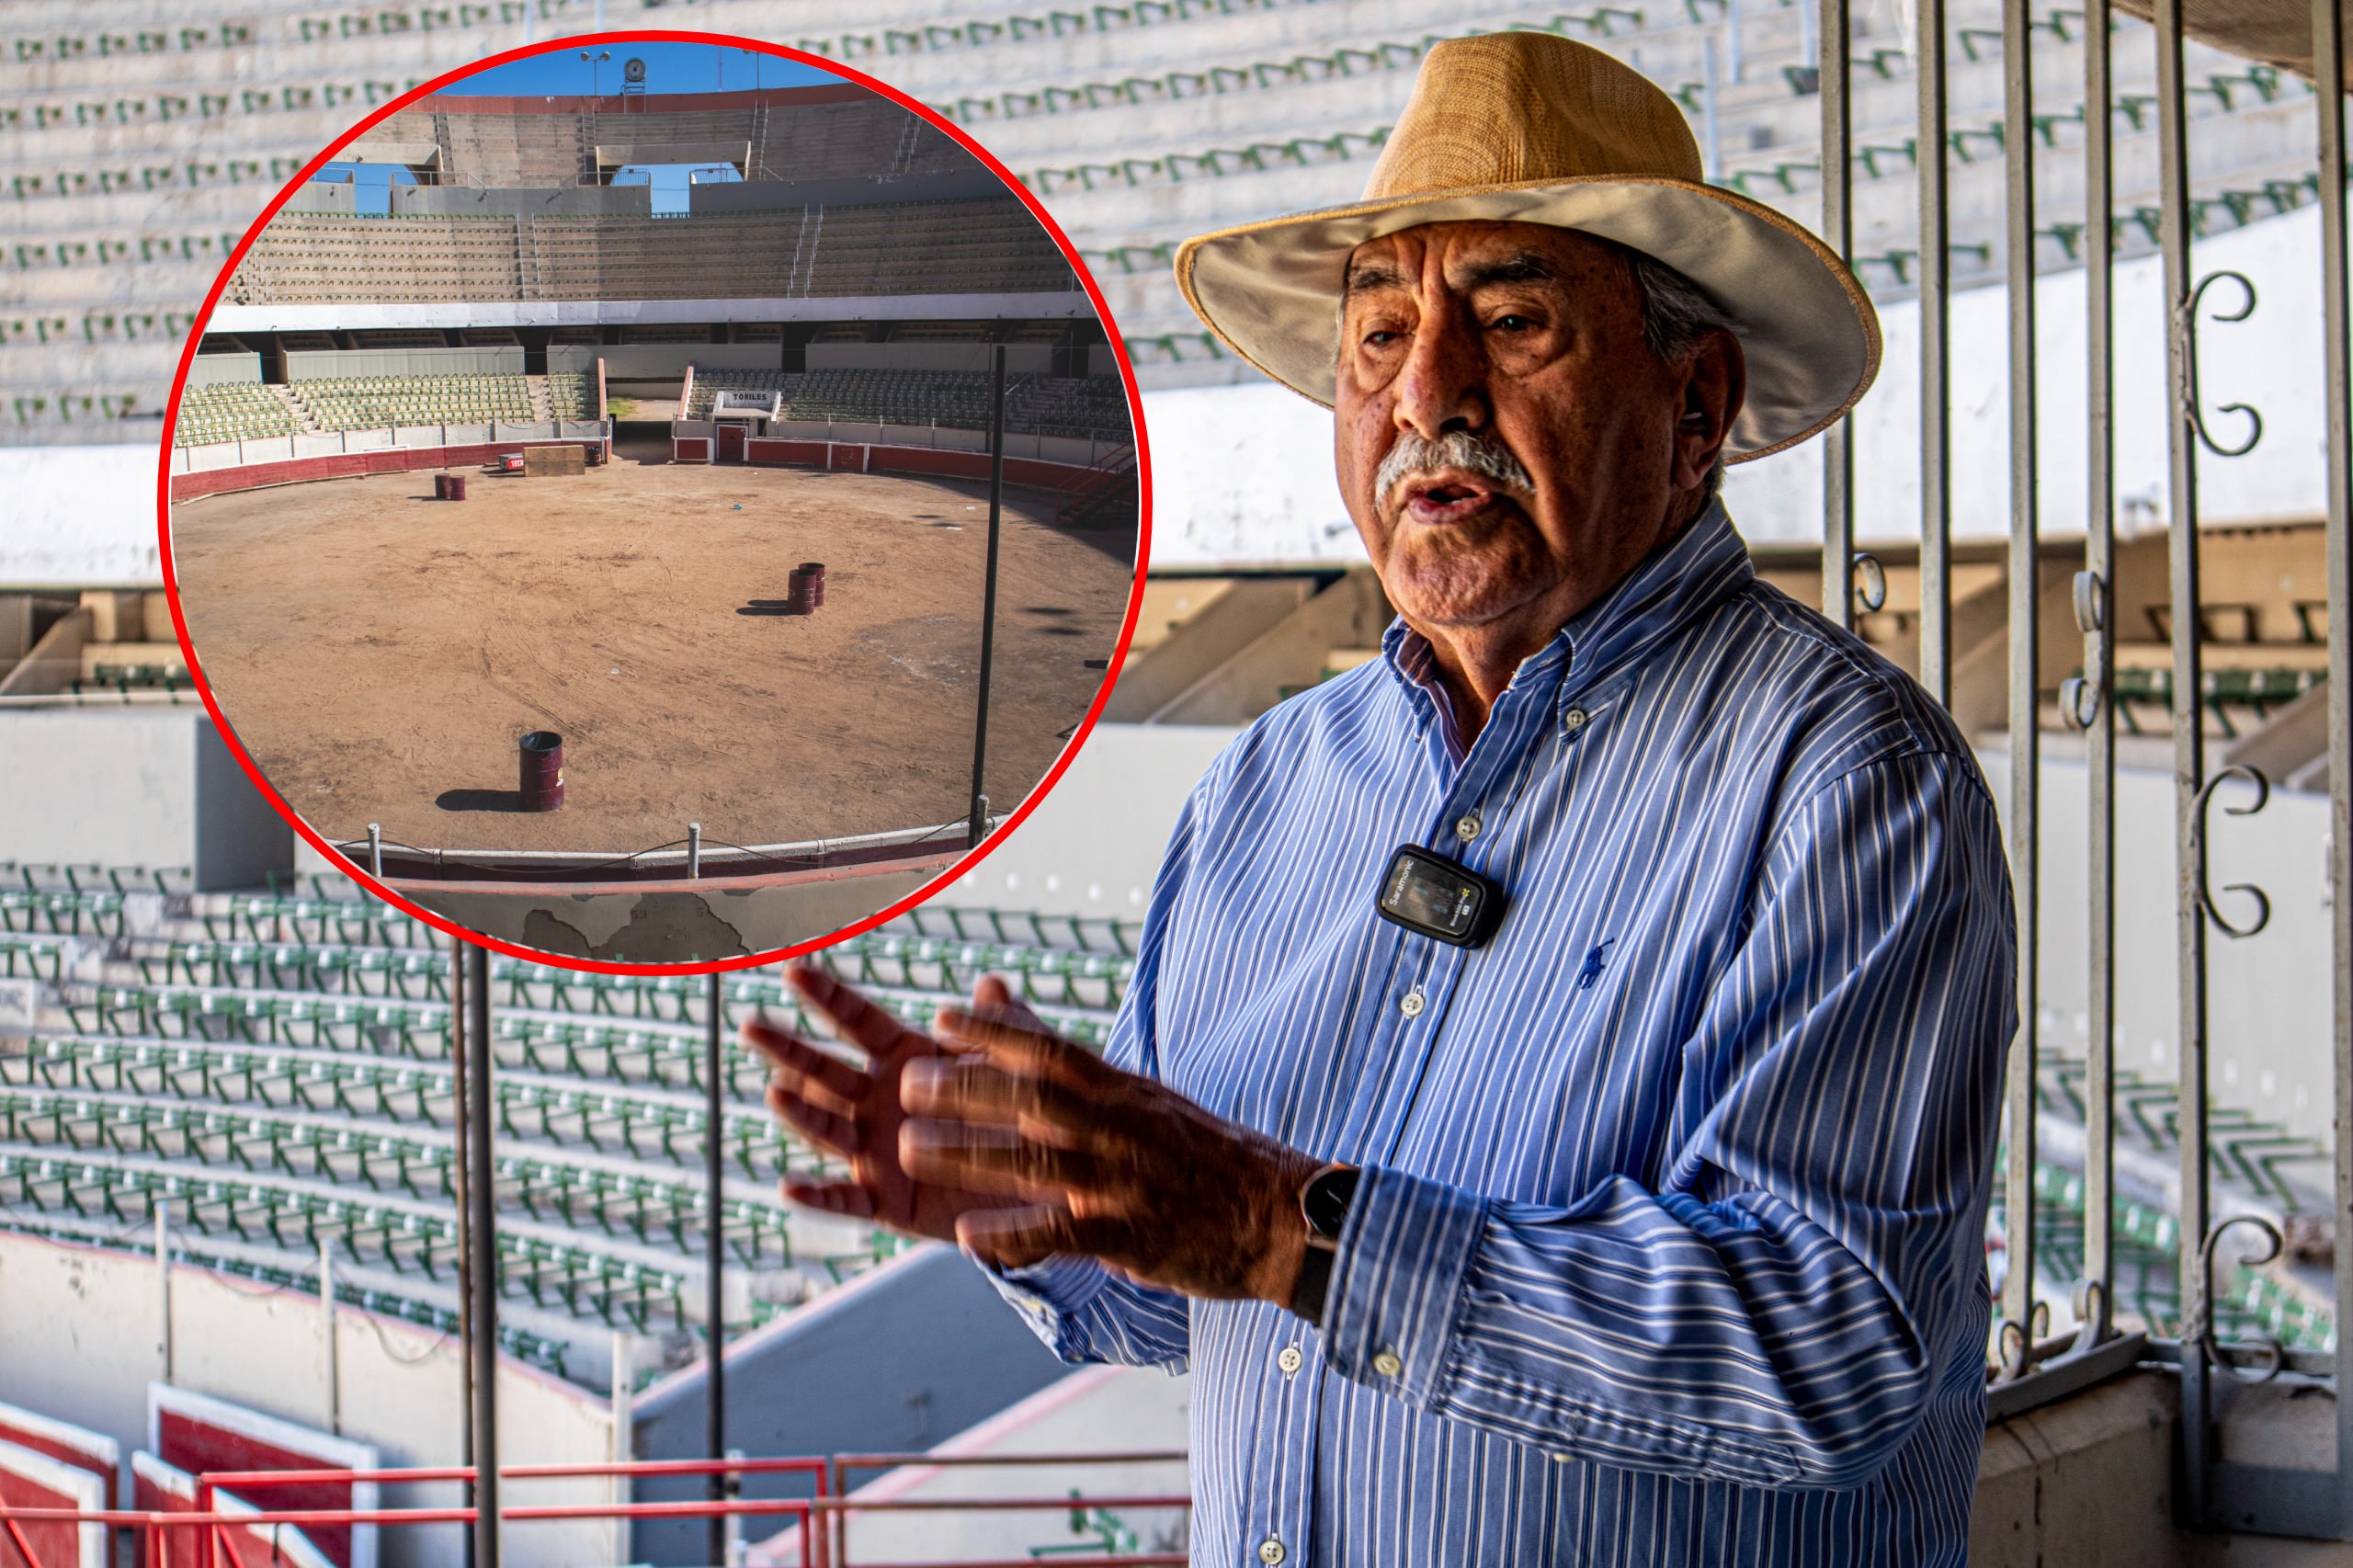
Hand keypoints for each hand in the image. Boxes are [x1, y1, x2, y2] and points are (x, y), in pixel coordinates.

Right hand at [746, 965, 1033, 1243]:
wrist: (1038, 1186)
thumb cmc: (1021, 1113)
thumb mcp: (1018, 1067)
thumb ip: (1002, 1029)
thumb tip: (993, 984)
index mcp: (906, 1059)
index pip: (858, 1021)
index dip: (827, 996)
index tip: (793, 969)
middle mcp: (879, 1101)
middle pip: (824, 1070)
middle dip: (788, 1049)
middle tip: (751, 1025)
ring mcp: (875, 1150)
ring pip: (828, 1128)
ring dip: (800, 1112)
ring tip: (777, 1092)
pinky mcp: (884, 1201)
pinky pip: (844, 1199)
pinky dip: (816, 1196)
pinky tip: (788, 1188)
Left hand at [899, 1004, 1323, 1306]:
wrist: (1282, 1217)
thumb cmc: (1203, 1156)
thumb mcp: (1145, 1101)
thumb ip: (1076, 1069)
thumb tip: (1022, 1021)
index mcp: (1124, 1092)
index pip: (1054, 1051)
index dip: (996, 1033)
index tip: (941, 1018)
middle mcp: (1121, 1128)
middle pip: (1037, 1099)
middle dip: (970, 1088)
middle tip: (908, 1082)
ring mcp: (1125, 1182)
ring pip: (1040, 1161)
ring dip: (972, 1153)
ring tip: (911, 1149)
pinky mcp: (1132, 1236)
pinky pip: (1064, 1234)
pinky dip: (1015, 1235)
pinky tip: (968, 1237)